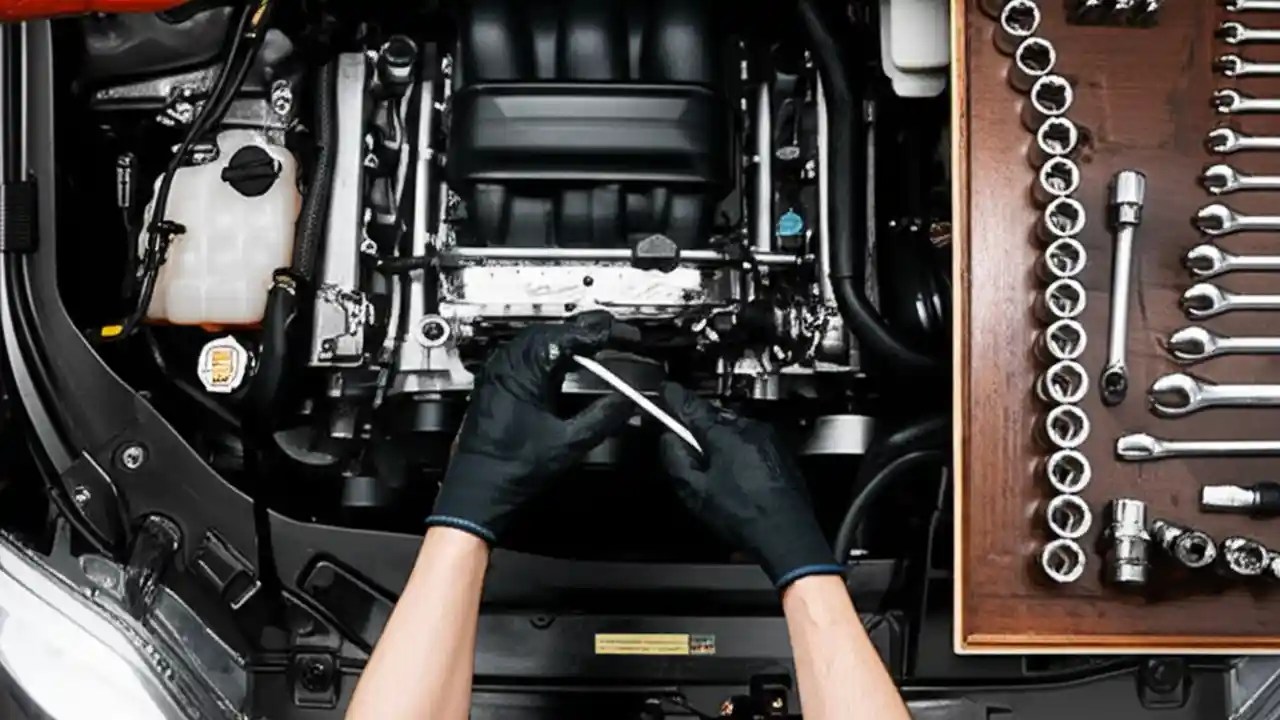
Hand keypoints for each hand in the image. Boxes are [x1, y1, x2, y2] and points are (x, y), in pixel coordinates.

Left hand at [426, 314, 633, 544]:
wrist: (476, 494)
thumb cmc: (510, 471)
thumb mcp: (569, 444)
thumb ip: (603, 418)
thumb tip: (626, 402)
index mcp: (524, 370)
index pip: (570, 335)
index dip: (601, 332)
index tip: (624, 336)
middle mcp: (506, 365)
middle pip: (553, 329)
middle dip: (587, 330)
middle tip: (615, 335)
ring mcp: (497, 373)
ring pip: (538, 340)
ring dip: (569, 339)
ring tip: (597, 344)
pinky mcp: (495, 385)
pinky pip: (526, 355)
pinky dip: (552, 353)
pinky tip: (566, 363)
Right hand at [658, 383, 842, 588]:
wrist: (787, 534)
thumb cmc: (746, 516)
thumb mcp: (695, 492)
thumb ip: (676, 459)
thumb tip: (669, 440)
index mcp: (724, 434)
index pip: (691, 405)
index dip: (673, 396)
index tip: (666, 390)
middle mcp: (749, 429)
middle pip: (712, 418)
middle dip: (698, 431)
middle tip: (689, 453)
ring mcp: (768, 438)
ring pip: (733, 430)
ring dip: (720, 443)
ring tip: (717, 477)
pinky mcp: (780, 451)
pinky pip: (751, 442)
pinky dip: (740, 452)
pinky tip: (738, 480)